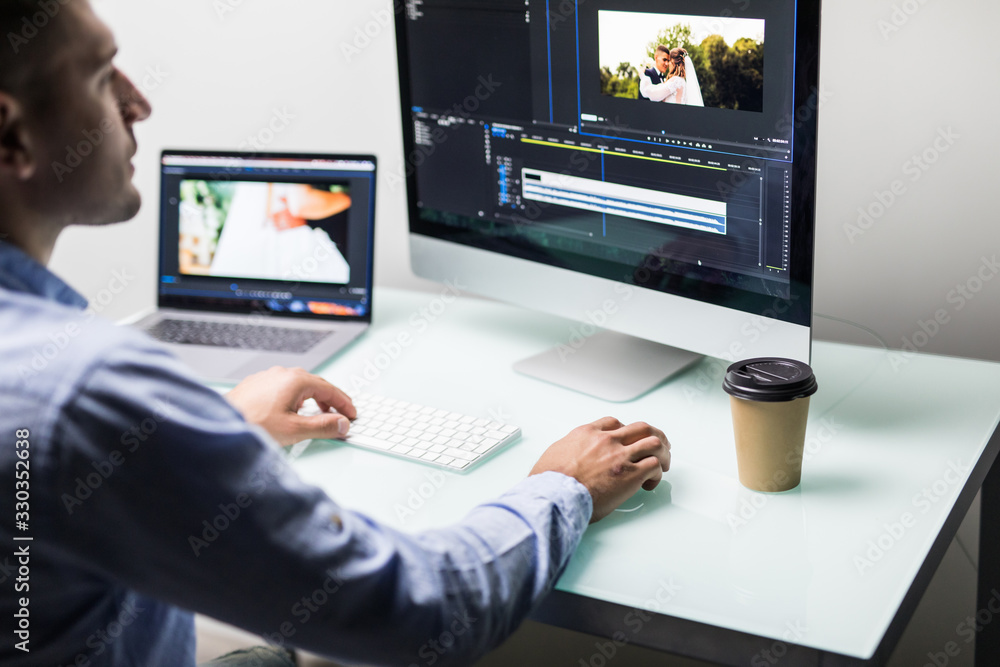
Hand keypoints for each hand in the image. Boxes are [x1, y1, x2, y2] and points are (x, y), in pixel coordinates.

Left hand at [225, 367, 356, 446]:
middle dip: (330, 400)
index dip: (344, 403)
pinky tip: (291, 412)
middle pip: (315, 385)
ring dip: (312, 400)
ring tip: (317, 415)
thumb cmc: (252, 425)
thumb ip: (323, 426)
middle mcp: (281, 374)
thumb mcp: (295, 430)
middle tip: (340, 414)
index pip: (329, 389)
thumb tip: (342, 424)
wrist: (219, 424)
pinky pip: (282, 388)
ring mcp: (267, 378)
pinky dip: (294, 399)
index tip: (352, 414)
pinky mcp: (255, 386)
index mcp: (295, 380)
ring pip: (297, 386)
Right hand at [530, 417, 669, 521]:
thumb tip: (567, 456)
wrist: (555, 494)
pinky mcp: (630, 474)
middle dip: (654, 436)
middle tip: (659, 446)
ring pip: (654, 442)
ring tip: (663, 464)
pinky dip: (657, 473)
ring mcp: (620, 456)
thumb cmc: (550, 481)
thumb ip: (567, 449)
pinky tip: (650, 483)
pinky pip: (655, 465)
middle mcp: (607, 441)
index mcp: (587, 434)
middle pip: (641, 428)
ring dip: (663, 453)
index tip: (629, 440)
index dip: (626, 431)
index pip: (614, 423)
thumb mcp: (554, 453)